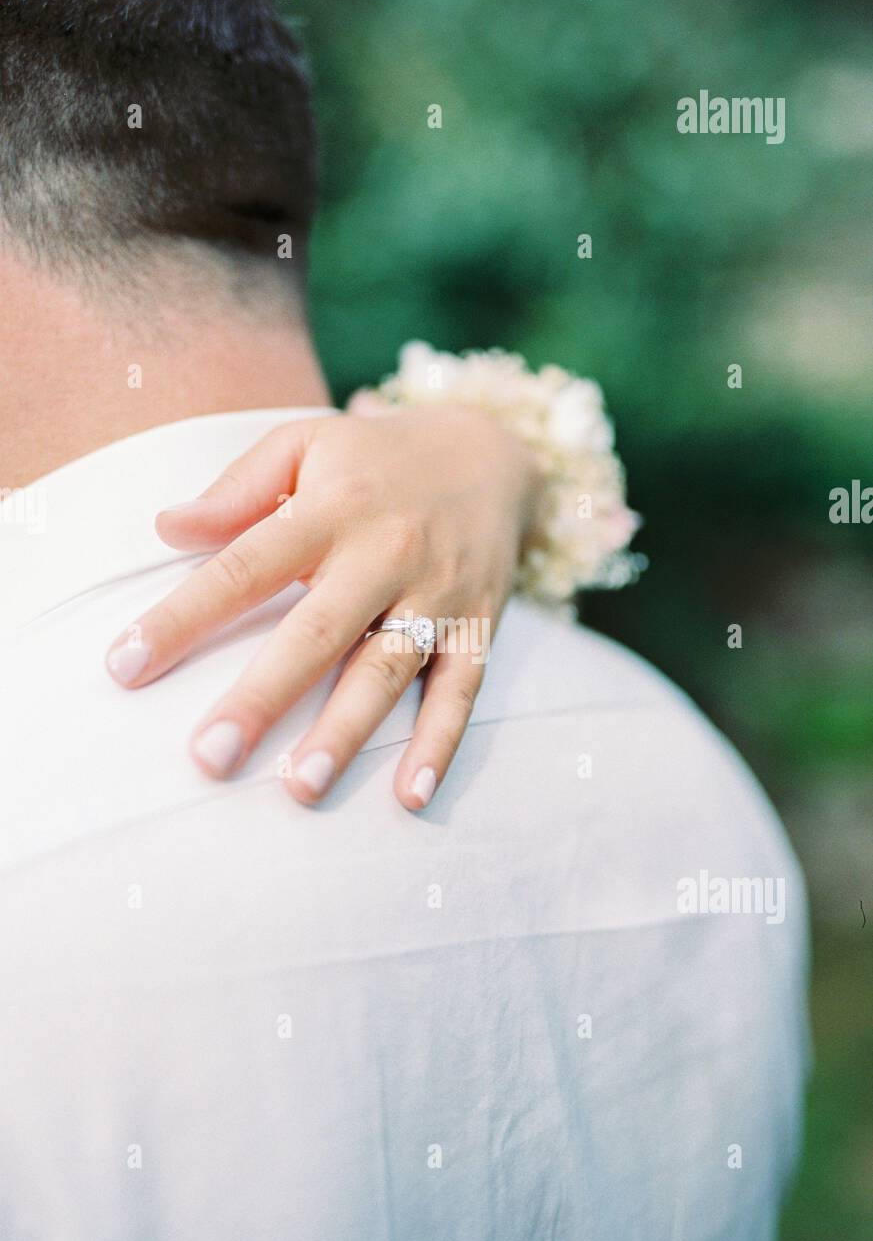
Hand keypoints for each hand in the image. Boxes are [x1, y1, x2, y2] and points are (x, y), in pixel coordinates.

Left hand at [106, 401, 538, 808]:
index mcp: (332, 508)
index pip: (245, 566)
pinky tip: (411, 795)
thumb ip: (237, 488)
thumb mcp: (305, 445)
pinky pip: (461, 690)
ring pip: (387, 670)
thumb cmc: (375, 458)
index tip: (125, 665)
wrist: (493, 451)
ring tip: (299, 788)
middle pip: (317, 632)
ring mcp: (437, 593)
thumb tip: (165, 528)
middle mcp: (385, 553)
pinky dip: (440, 743)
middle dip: (263, 697)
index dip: (184, 616)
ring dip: (345, 732)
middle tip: (210, 756)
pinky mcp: (478, 625)